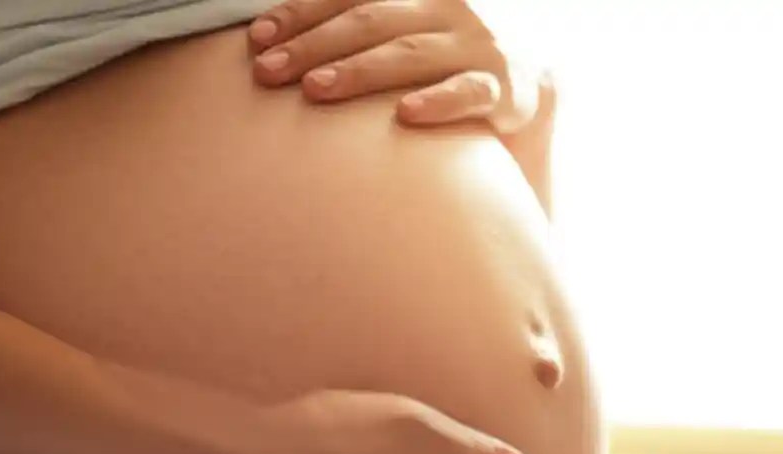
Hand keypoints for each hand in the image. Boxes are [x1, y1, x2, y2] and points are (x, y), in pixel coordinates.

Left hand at [247, 0, 544, 132]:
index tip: (259, 37)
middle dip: (314, 44)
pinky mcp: (509, 91)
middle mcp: (453, 10)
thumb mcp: (404, 42)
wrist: (524, 103)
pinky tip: (405, 114)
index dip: (303, 10)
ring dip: (359, 71)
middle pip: (373, 20)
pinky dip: (438, 101)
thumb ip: (361, 33)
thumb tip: (272, 35)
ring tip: (315, 89)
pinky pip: (470, 93)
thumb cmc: (443, 76)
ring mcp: (483, 47)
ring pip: (411, 53)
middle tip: (268, 71)